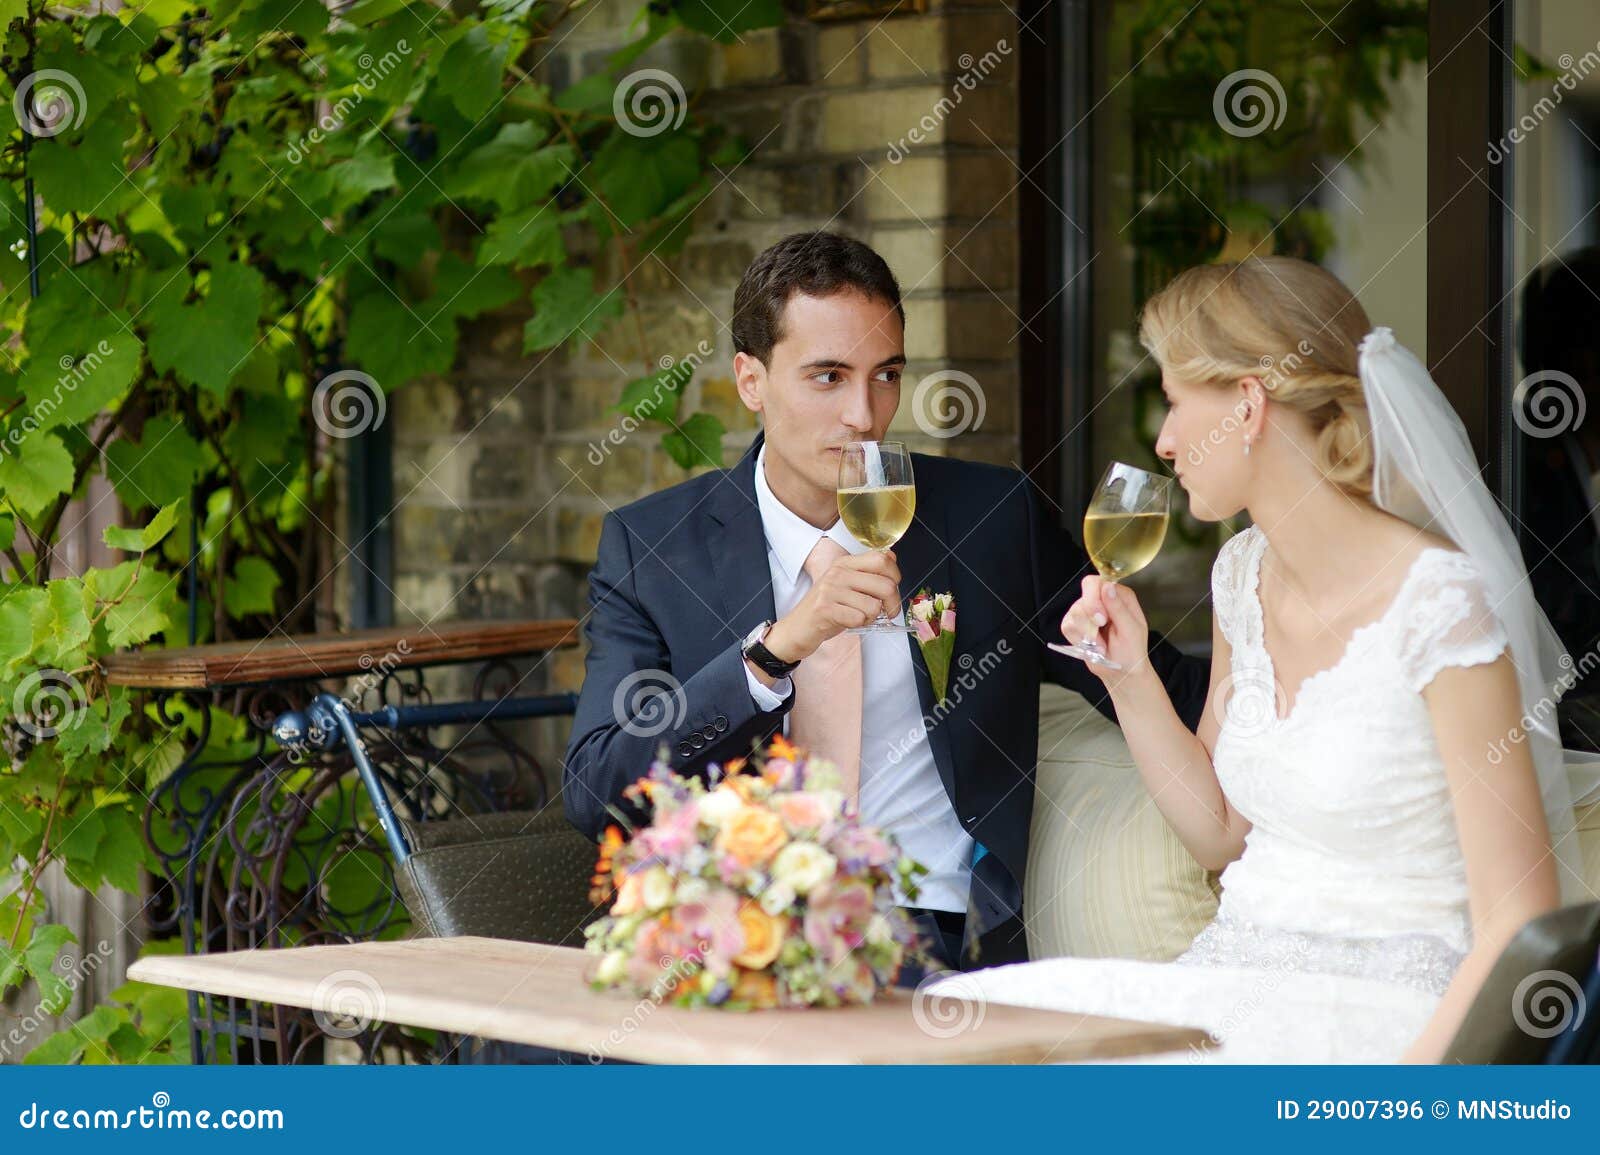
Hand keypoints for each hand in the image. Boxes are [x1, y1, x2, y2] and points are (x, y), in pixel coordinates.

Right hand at [764, 549, 900, 660]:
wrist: (795, 629)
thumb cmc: (826, 609)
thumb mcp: (846, 585)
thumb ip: (867, 574)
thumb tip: (892, 563)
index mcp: (845, 563)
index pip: (882, 559)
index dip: (895, 576)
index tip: (892, 590)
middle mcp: (838, 572)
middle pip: (885, 584)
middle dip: (893, 604)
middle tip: (888, 613)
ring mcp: (830, 590)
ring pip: (874, 606)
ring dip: (872, 617)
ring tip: (859, 617)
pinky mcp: (825, 609)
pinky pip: (859, 618)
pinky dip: (859, 625)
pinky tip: (848, 623)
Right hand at [1058, 574, 1150, 679]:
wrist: (1121, 672)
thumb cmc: (1132, 652)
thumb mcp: (1131, 630)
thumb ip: (1119, 608)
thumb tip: (1107, 586)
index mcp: (1120, 596)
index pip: (1098, 583)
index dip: (1094, 598)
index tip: (1100, 619)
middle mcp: (1102, 600)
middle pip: (1083, 596)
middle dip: (1089, 619)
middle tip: (1099, 632)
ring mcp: (1087, 611)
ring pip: (1074, 613)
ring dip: (1087, 635)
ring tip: (1101, 646)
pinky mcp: (1076, 624)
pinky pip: (1067, 626)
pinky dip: (1079, 640)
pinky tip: (1091, 646)